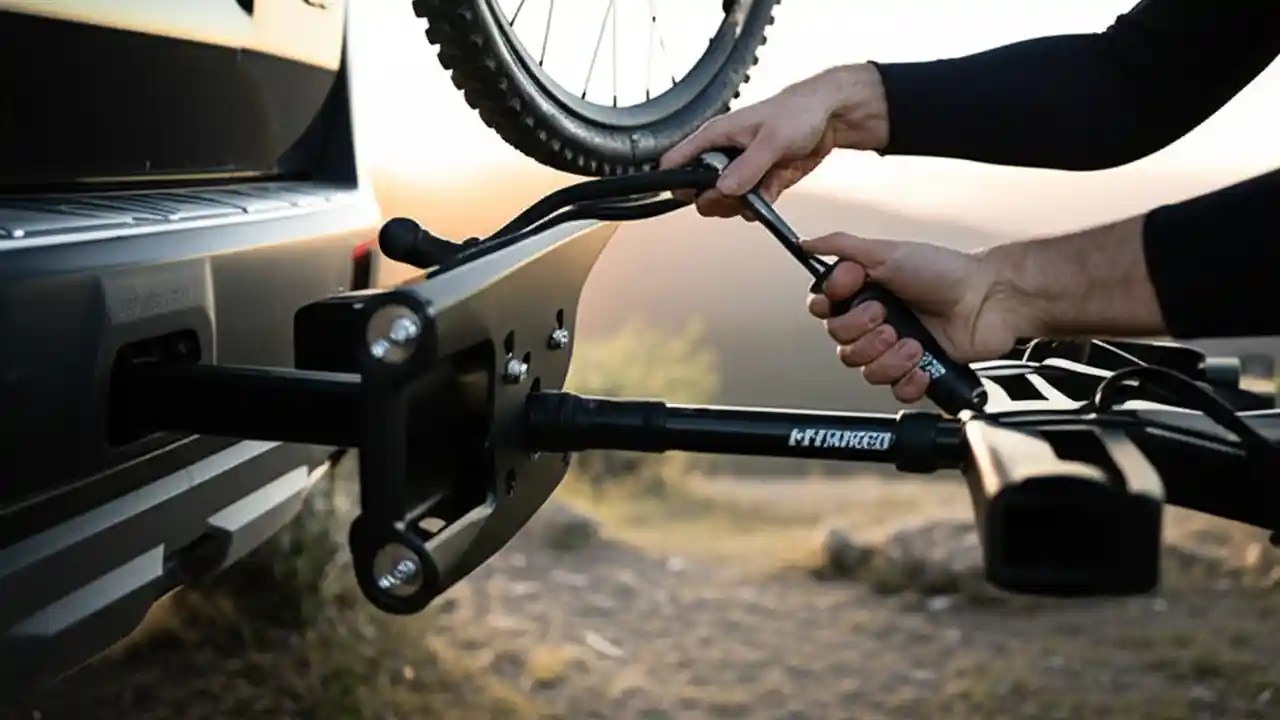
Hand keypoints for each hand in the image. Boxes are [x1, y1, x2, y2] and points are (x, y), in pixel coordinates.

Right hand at [659, 63, 889, 217]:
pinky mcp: (762, 182)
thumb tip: (724, 189)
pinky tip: (766, 201)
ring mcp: (743, 170)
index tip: (689, 194)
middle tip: (732, 196)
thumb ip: (747, 166)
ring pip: (724, 201)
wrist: (830, 117)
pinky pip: (751, 205)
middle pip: (699, 190)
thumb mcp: (772, 138)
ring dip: (736, 207)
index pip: (677, 160)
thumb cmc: (798, 111)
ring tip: (752, 198)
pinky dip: (758, 209)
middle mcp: (724, 154)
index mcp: (716, 136)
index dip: (676, 180)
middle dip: (713, 200)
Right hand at [802, 232, 1033, 402]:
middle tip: (889, 318)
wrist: (989, 300)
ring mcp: (895, 348)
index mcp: (864, 293)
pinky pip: (894, 390)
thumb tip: (806, 243)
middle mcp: (876, 322)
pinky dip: (907, 380)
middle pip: (840, 344)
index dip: (833, 309)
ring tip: (912, 343)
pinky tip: (922, 364)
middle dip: (864, 334)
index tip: (853, 293)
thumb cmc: (946, 273)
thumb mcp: (888, 252)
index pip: (824, 311)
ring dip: (888, 358)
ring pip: (864, 370)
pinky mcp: (916, 370)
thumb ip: (843, 247)